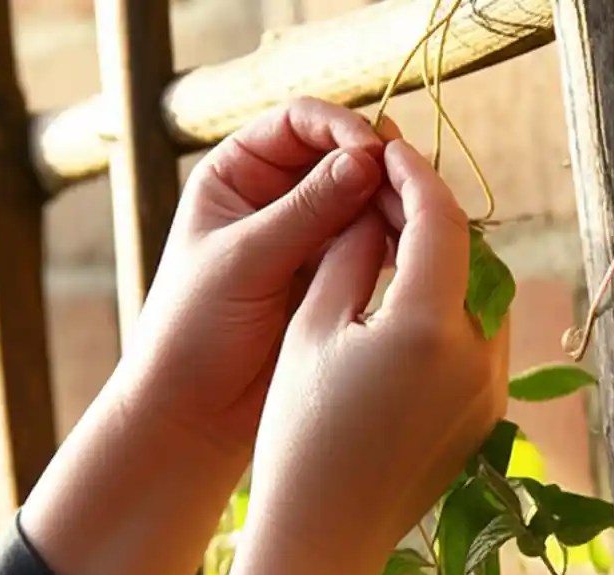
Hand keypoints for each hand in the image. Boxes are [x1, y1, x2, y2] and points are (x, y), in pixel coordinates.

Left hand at [113, 98, 397, 459]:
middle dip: (377, 167)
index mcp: (238, 174)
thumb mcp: (246, 260)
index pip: (300, 122)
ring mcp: (310, 236)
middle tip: (410, 188)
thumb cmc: (194, 331)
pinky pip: (377, 243)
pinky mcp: (335, 275)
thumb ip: (307, 210)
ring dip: (393, 205)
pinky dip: (399, 242)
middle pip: (342, 156)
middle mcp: (276, 196)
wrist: (194, 413)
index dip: (341, 128)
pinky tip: (418, 252)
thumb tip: (366, 159)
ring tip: (418, 222)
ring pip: (366, 200)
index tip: (374, 152)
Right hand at [172, 139, 508, 574]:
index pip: (441, 222)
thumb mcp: (314, 328)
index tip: (390, 152)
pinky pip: (484, 340)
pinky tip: (414, 302)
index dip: (414, 178)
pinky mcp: (488, 418)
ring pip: (487, 298)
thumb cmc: (299, 430)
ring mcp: (491, 392)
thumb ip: (352, 257)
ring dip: (452, 262)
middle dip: (438, 217)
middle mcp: (478, 357)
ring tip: (401, 242)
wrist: (323, 536)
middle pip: (476, 256)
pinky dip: (457, 307)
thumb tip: (375, 210)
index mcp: (429, 326)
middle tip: (392, 193)